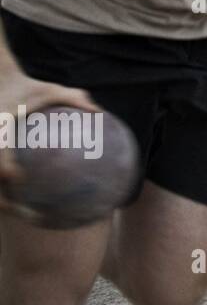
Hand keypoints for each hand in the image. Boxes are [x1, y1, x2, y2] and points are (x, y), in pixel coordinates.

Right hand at [0, 71, 99, 212]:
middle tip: (31, 215)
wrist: (0, 85)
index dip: (4, 167)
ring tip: (33, 218)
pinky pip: (2, 182)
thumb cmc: (26, 88)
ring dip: (8, 206)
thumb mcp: (49, 89)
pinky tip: (35, 204)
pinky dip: (13, 194)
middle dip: (5, 203)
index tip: (19, 178)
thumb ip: (73, 98)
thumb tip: (99, 112)